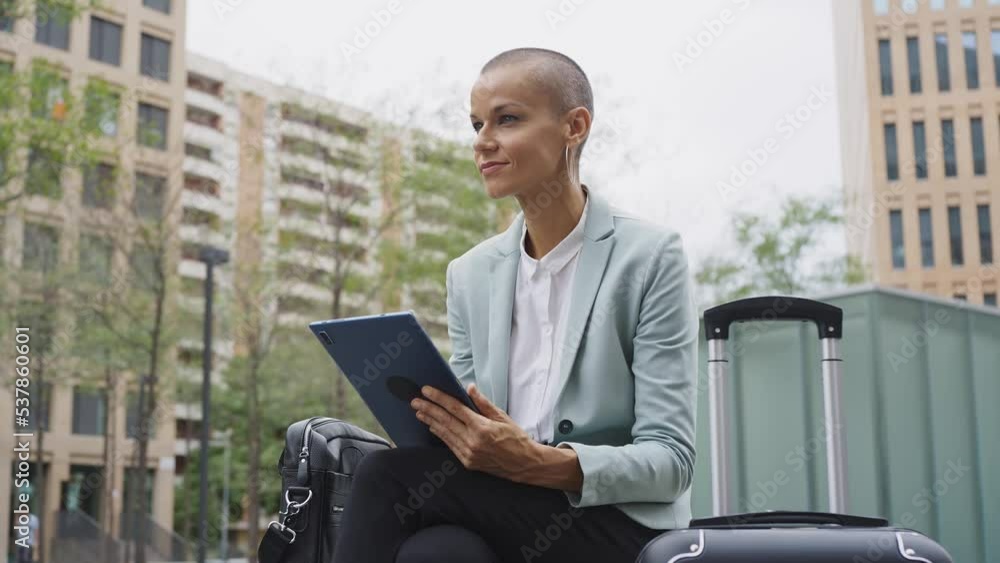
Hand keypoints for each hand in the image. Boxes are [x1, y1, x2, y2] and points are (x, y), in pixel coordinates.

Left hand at [411, 383, 541, 481]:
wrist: (525, 465)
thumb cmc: (517, 438)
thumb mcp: (502, 417)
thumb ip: (483, 403)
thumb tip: (469, 388)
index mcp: (482, 427)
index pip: (455, 409)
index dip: (439, 398)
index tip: (426, 390)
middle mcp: (473, 441)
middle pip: (445, 421)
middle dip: (429, 409)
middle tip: (415, 400)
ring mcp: (469, 454)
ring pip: (445, 433)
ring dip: (430, 421)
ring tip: (419, 412)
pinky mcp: (468, 462)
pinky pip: (450, 445)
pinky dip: (440, 434)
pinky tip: (432, 427)